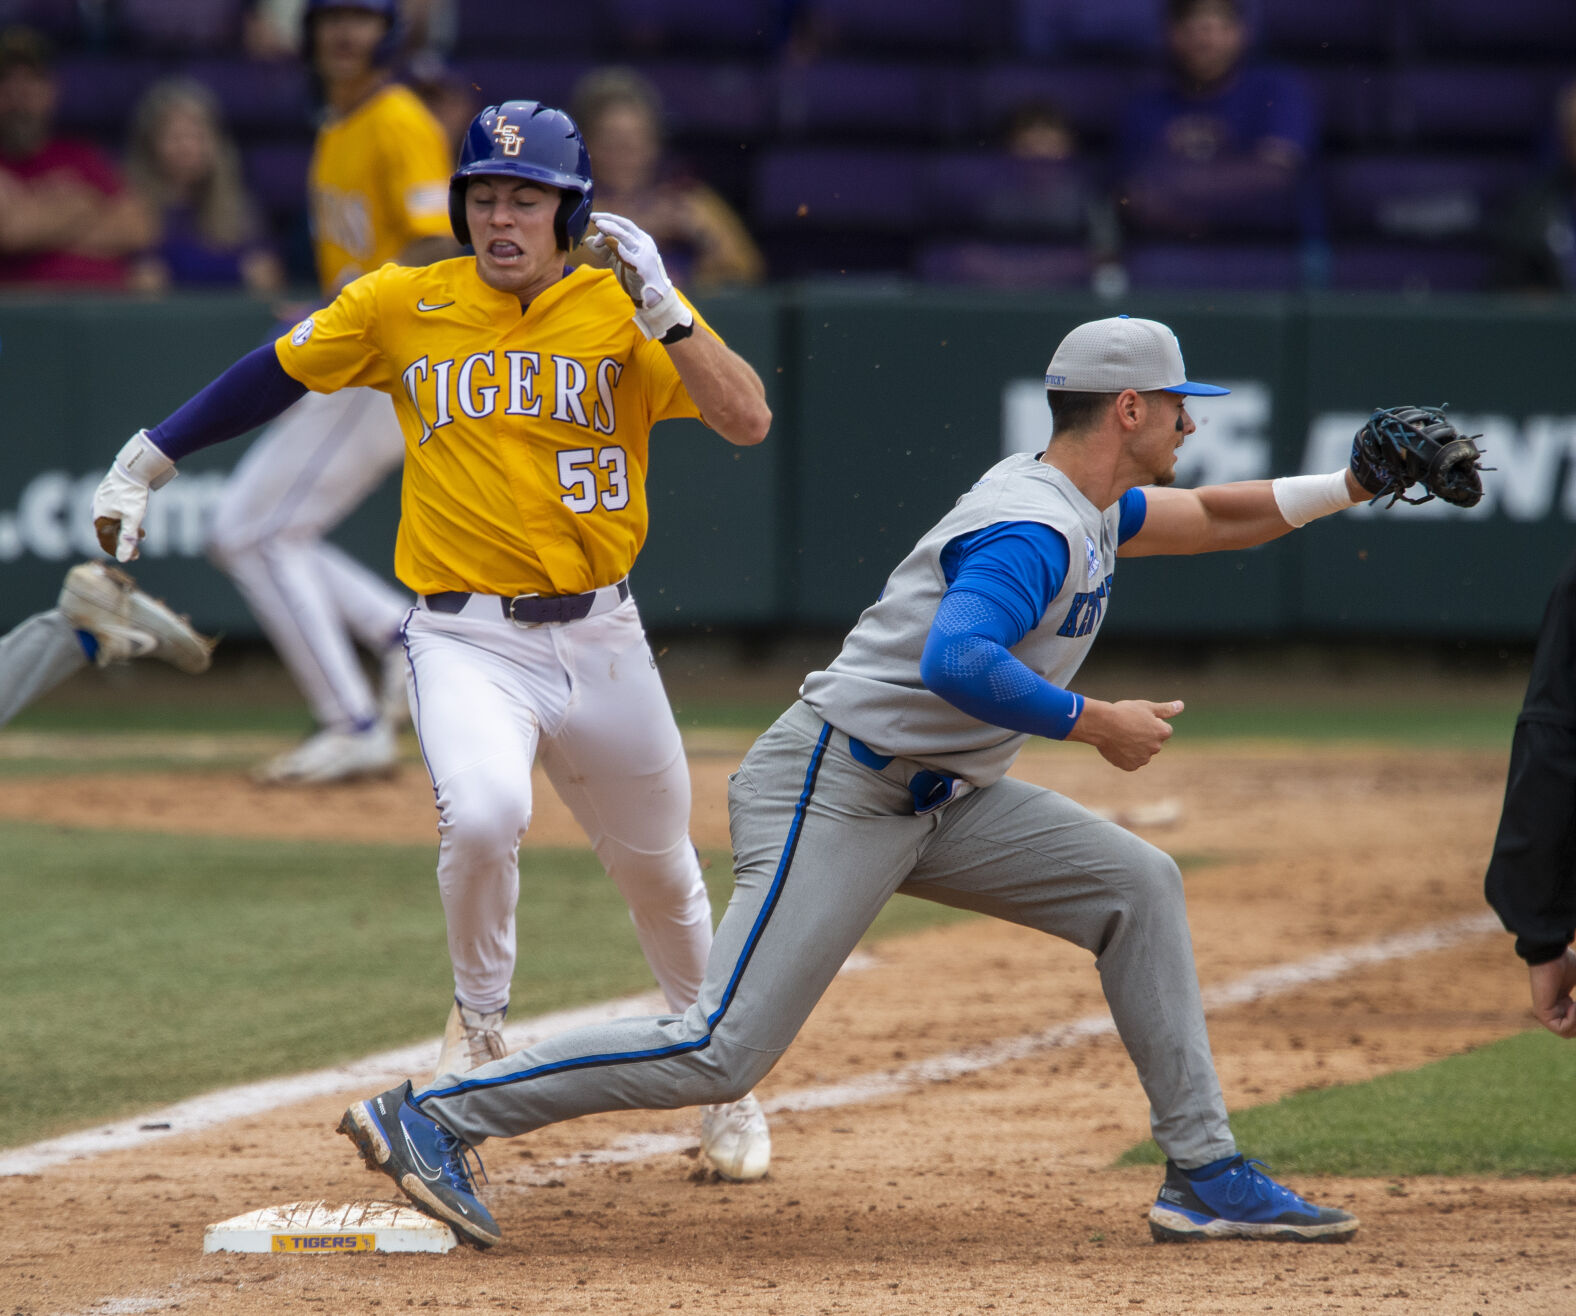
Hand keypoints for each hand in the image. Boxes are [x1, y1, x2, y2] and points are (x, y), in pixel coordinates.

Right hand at [91, 430, 175, 561]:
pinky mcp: (110, 492)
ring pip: (113, 521)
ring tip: (141, 534)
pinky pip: (115, 511)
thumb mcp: (133, 519)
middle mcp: (97, 509)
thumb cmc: (133, 493)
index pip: (106, 542)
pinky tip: (136, 517)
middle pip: (109, 532)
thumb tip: (124, 560)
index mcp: (99, 517)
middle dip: (124, 541)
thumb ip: (128, 539)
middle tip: (138, 549)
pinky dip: (125, 519)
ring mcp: (102, 500)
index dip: (119, 551)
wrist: (134, 467)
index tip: (133, 557)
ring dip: (126, 530)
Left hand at [584, 211, 692, 341]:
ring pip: (626, 236)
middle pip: (625, 226)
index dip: (609, 220)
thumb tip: (588, 240)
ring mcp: (645, 254)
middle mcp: (645, 244)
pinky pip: (627, 253)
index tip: (594, 220)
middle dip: (608, 220)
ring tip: (599, 225)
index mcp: (642, 240)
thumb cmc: (637, 279)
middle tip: (593, 218)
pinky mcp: (642, 266)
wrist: (654, 299)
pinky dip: (616, 246)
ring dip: (611, 229)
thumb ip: (605, 251)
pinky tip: (607, 240)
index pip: (625, 225)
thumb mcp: (618, 261)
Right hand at [1068, 698, 1183, 771]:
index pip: (1162, 730)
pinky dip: (1125, 755)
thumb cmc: (1124, 713)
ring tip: (1120, 736)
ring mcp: (1143, 759)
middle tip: (1128, 728)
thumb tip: (1181, 705)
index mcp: (1163, 732)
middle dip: (1143, 737)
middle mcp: (1156, 748)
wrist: (1101, 725)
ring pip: (1141, 753)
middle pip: (1152, 743)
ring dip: (1135, 747)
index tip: (1137, 720)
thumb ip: (1166, 709)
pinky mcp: (1131, 766)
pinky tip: (1117, 746)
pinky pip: (1131, 761)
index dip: (1150, 723)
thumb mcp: (1146, 706)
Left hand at [1529, 949, 1575, 1037]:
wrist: (1549, 954)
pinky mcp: (1541, 1013)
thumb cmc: (1567, 962)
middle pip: (1574, 1030)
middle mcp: (1555, 1009)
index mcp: (1564, 1002)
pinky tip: (1573, 1006)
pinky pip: (1561, 1029)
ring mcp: (1547, 1012)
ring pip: (1568, 1033)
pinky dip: (1573, 1021)